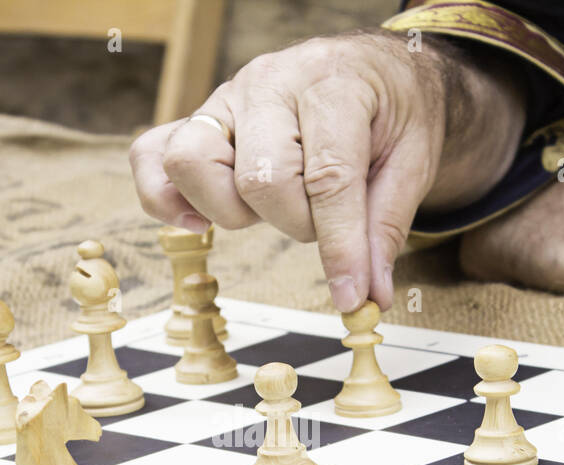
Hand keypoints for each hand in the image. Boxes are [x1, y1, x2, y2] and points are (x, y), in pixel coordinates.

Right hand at [130, 28, 524, 312]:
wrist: (374, 68)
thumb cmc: (391, 111)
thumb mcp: (412, 161)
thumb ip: (385, 227)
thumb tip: (368, 295)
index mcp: (333, 85)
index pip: (328, 179)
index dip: (339, 248)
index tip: (352, 296)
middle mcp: (271, 83)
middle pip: (259, 179)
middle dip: (295, 223)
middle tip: (319, 218)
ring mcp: (227, 98)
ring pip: (191, 162)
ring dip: (230, 209)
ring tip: (269, 209)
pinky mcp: (200, 119)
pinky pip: (151, 156)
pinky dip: (164, 196)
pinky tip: (200, 218)